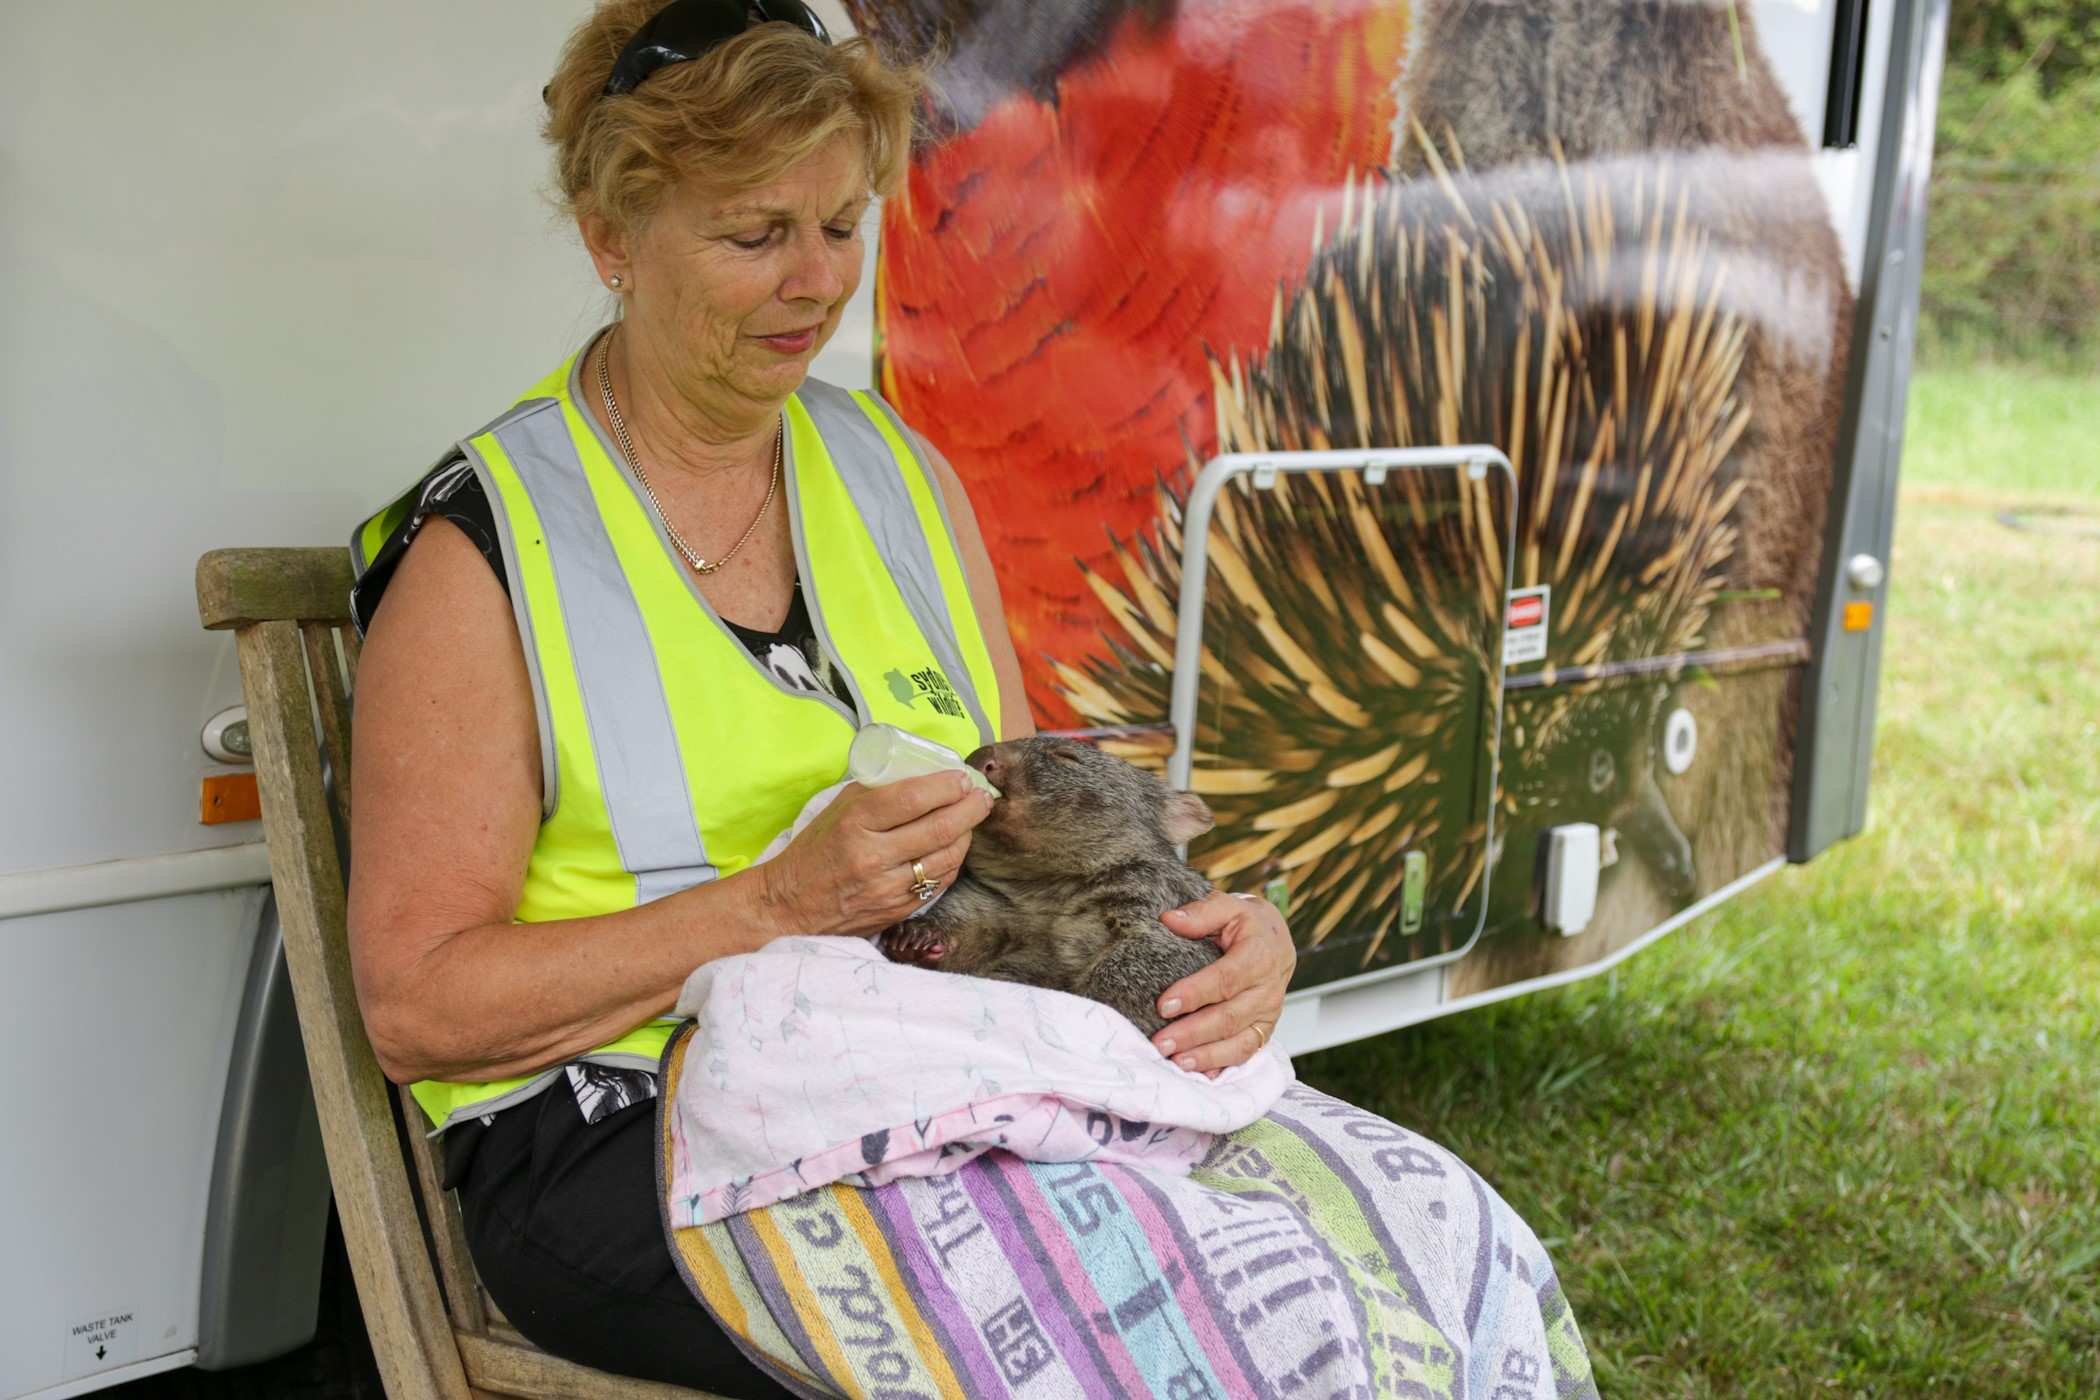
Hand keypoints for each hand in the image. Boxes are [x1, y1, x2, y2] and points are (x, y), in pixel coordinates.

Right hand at [757, 773, 992, 938]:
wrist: (790, 906)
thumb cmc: (816, 850)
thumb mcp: (838, 809)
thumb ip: (877, 792)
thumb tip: (923, 774)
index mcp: (855, 823)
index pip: (913, 798)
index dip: (946, 786)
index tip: (962, 779)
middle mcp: (873, 856)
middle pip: (939, 828)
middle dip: (970, 808)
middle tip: (983, 796)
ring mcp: (888, 887)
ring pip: (946, 857)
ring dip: (967, 835)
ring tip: (972, 819)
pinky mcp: (897, 910)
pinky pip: (939, 883)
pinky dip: (952, 862)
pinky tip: (954, 848)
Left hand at [1151, 891, 1295, 1073]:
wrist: (1276, 941)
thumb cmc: (1248, 924)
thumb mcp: (1229, 906)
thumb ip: (1202, 912)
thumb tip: (1170, 920)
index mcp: (1259, 956)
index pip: (1226, 979)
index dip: (1194, 993)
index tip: (1164, 1004)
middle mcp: (1268, 989)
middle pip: (1230, 1017)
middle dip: (1193, 1033)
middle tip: (1160, 1043)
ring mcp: (1268, 1014)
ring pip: (1239, 1041)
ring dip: (1206, 1055)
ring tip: (1176, 1063)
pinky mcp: (1264, 1031)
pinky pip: (1245, 1053)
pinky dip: (1222, 1066)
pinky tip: (1198, 1074)